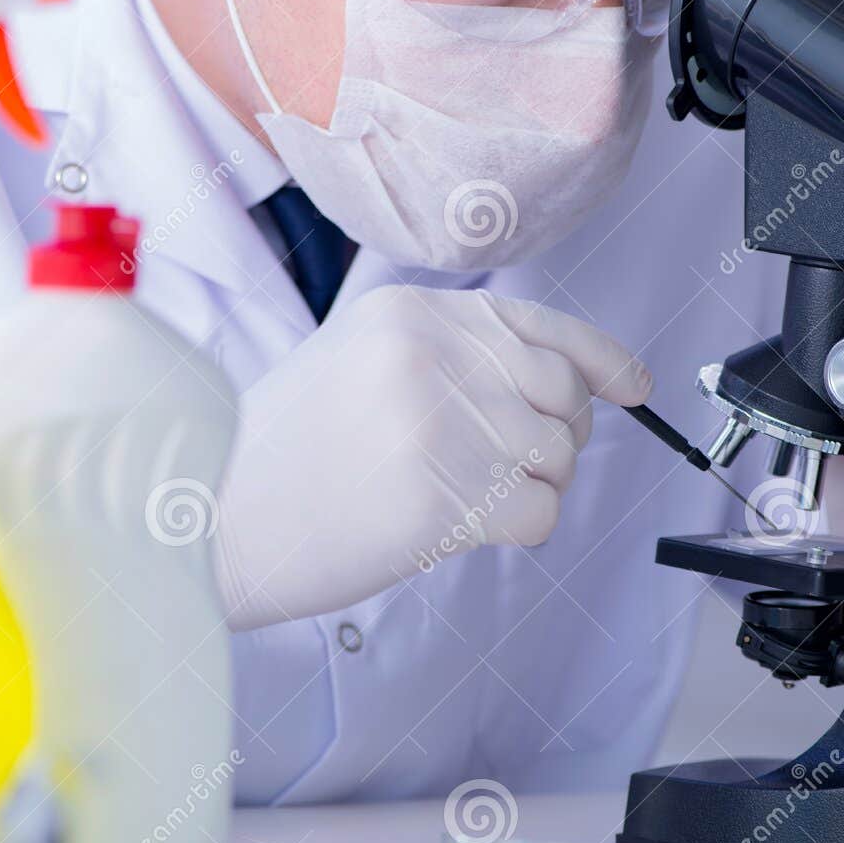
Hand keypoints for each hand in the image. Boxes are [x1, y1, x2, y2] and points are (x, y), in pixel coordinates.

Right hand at [212, 285, 651, 630]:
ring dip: (526, 488)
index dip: (601, 360)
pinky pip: (541, 514)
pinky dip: (514, 530)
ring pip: (558, 457)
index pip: (542, 325)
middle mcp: (433, 354)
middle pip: (562, 394)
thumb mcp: (356, 362)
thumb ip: (450, 358)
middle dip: (551, 438)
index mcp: (411, 313)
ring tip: (453, 496)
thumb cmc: (279, 453)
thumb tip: (560, 385)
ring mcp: (440, 421)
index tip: (632, 387)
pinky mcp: (445, 496)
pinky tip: (452, 526)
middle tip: (496, 466)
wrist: (211, 517)